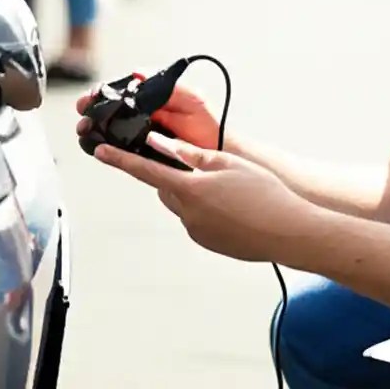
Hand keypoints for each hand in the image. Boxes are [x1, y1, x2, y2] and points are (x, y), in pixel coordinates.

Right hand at [74, 74, 225, 151]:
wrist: (219, 156)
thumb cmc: (209, 126)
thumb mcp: (192, 99)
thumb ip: (169, 87)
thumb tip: (138, 72)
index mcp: (153, 102)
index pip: (123, 93)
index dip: (105, 92)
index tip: (94, 94)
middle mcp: (144, 119)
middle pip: (111, 112)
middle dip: (93, 109)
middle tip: (84, 109)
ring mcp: (141, 138)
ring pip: (110, 131)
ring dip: (94, 128)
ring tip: (85, 127)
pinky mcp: (143, 158)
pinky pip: (120, 152)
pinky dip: (105, 147)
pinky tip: (95, 145)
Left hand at [94, 134, 315, 262]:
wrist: (289, 232)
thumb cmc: (263, 192)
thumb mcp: (229, 163)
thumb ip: (193, 155)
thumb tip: (164, 146)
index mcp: (190, 189)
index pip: (145, 171)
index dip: (121, 160)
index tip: (100, 151)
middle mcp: (187, 214)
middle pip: (167, 188)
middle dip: (175, 175)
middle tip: (203, 166)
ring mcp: (197, 232)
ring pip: (184, 205)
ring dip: (195, 193)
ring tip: (231, 190)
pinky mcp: (208, 242)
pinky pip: (199, 220)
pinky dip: (209, 210)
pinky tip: (236, 208)